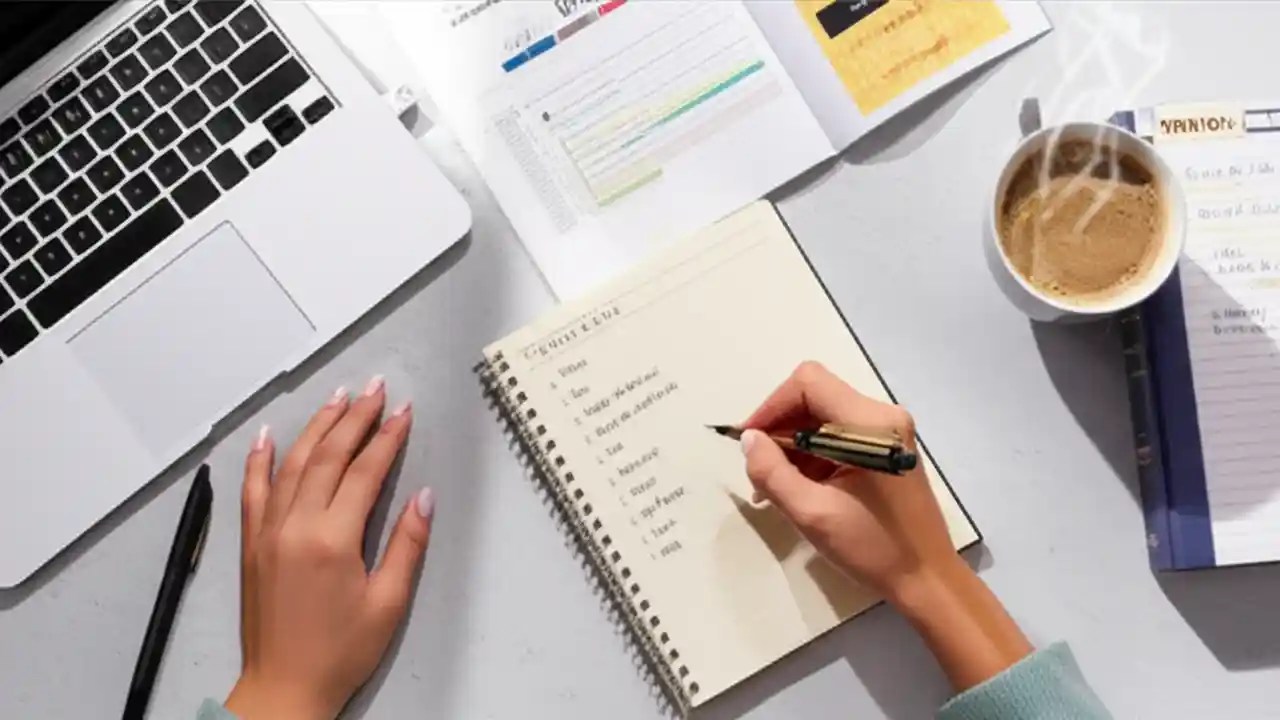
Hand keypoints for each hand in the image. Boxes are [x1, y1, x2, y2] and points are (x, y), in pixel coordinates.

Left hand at [225, 376, 433, 719]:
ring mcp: (268, 532)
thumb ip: (407, 545)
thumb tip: (423, 496)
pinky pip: (253, 490)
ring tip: (338, 398)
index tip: (404, 412)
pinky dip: (261, 459)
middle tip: (376, 390)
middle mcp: (295, 527)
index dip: (388, 439)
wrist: (283, 689)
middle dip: (355, 419)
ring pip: (292, 464)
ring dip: (316, 426)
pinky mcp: (251, 544)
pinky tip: (269, 435)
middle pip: (328, 456)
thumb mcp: (389, 603)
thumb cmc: (340, 653)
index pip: (365, 473)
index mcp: (333, 540)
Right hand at [740, 362, 1029, 690]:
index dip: (771, 406)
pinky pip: (839, 436)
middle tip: (759, 470)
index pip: (808, 383)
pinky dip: (813, 455)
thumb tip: (749, 439)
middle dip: (780, 429)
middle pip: (815, 397)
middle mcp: (882, 416)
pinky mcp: (886, 450)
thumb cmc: (874, 547)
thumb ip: (772, 472)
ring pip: (824, 418)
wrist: (926, 579)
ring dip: (794, 446)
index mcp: (870, 424)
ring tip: (775, 488)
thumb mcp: (813, 513)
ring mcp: (888, 432)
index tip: (750, 442)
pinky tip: (800, 489)